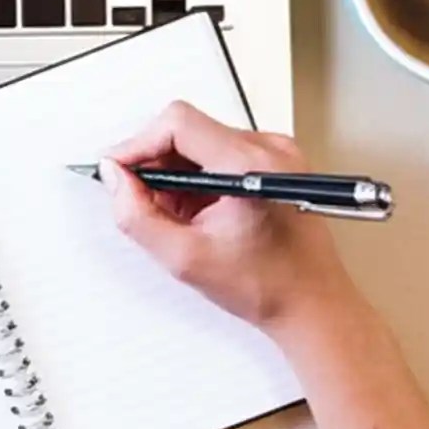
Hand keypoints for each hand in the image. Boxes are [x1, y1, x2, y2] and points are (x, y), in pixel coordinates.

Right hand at [101, 101, 362, 335]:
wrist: (313, 304)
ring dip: (176, 174)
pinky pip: (220, 153)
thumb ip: (137, 215)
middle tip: (142, 201)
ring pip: (201, 141)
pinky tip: (200, 212)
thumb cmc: (266, 287)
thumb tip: (114, 179)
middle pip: (188, 130)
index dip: (138, 144)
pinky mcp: (276, 163)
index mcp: (251, 165)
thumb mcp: (184, 257)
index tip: (118, 169)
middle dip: (156, 164)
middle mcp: (269, 149)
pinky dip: (197, 179)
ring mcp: (276, 153)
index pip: (178, 124)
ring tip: (178, 216)